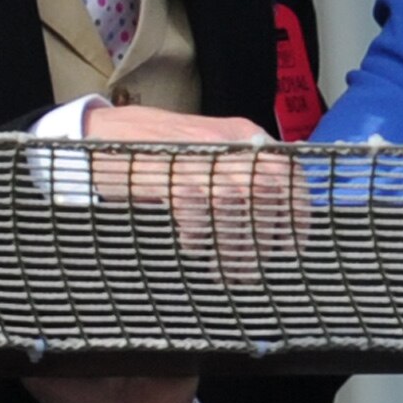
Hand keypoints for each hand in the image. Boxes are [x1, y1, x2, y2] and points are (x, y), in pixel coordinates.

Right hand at [74, 103, 298, 269]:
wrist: (105, 132)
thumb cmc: (163, 150)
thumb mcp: (211, 150)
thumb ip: (243, 170)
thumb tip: (279, 214)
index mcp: (243, 135)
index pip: (288, 171)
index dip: (297, 210)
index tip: (293, 244)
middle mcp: (224, 142)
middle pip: (266, 188)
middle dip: (267, 233)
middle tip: (258, 265)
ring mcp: (194, 155)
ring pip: (232, 203)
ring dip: (234, 243)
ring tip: (231, 270)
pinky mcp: (165, 171)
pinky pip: (193, 209)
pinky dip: (198, 235)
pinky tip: (195, 248)